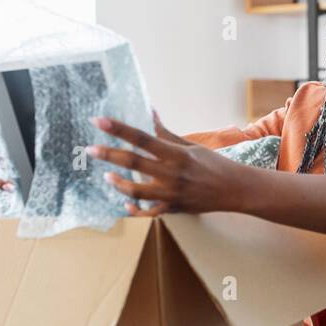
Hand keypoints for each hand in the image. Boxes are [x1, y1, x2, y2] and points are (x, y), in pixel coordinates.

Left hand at [86, 112, 240, 215]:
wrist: (235, 190)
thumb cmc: (213, 165)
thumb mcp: (191, 146)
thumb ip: (166, 134)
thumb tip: (150, 113)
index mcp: (177, 155)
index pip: (142, 138)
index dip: (119, 129)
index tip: (99, 121)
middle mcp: (172, 174)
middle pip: (134, 162)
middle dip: (109, 155)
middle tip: (90, 149)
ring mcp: (171, 194)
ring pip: (136, 191)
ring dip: (118, 183)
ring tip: (107, 176)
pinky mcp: (172, 209)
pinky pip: (148, 212)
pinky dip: (134, 209)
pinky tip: (125, 203)